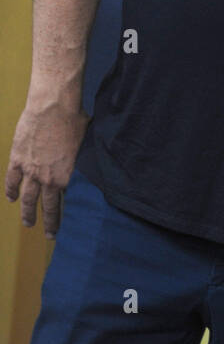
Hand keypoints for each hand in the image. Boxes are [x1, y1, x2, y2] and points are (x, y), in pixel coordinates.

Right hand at [5, 99, 89, 237]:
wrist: (53, 107)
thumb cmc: (75, 121)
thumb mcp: (87, 145)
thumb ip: (84, 160)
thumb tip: (92, 163)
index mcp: (68, 177)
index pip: (68, 201)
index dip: (69, 214)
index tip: (71, 224)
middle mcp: (48, 179)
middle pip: (47, 206)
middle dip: (49, 222)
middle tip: (50, 235)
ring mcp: (30, 170)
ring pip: (28, 198)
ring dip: (28, 212)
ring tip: (28, 224)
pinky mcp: (17, 159)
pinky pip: (11, 179)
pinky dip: (10, 190)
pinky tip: (11, 199)